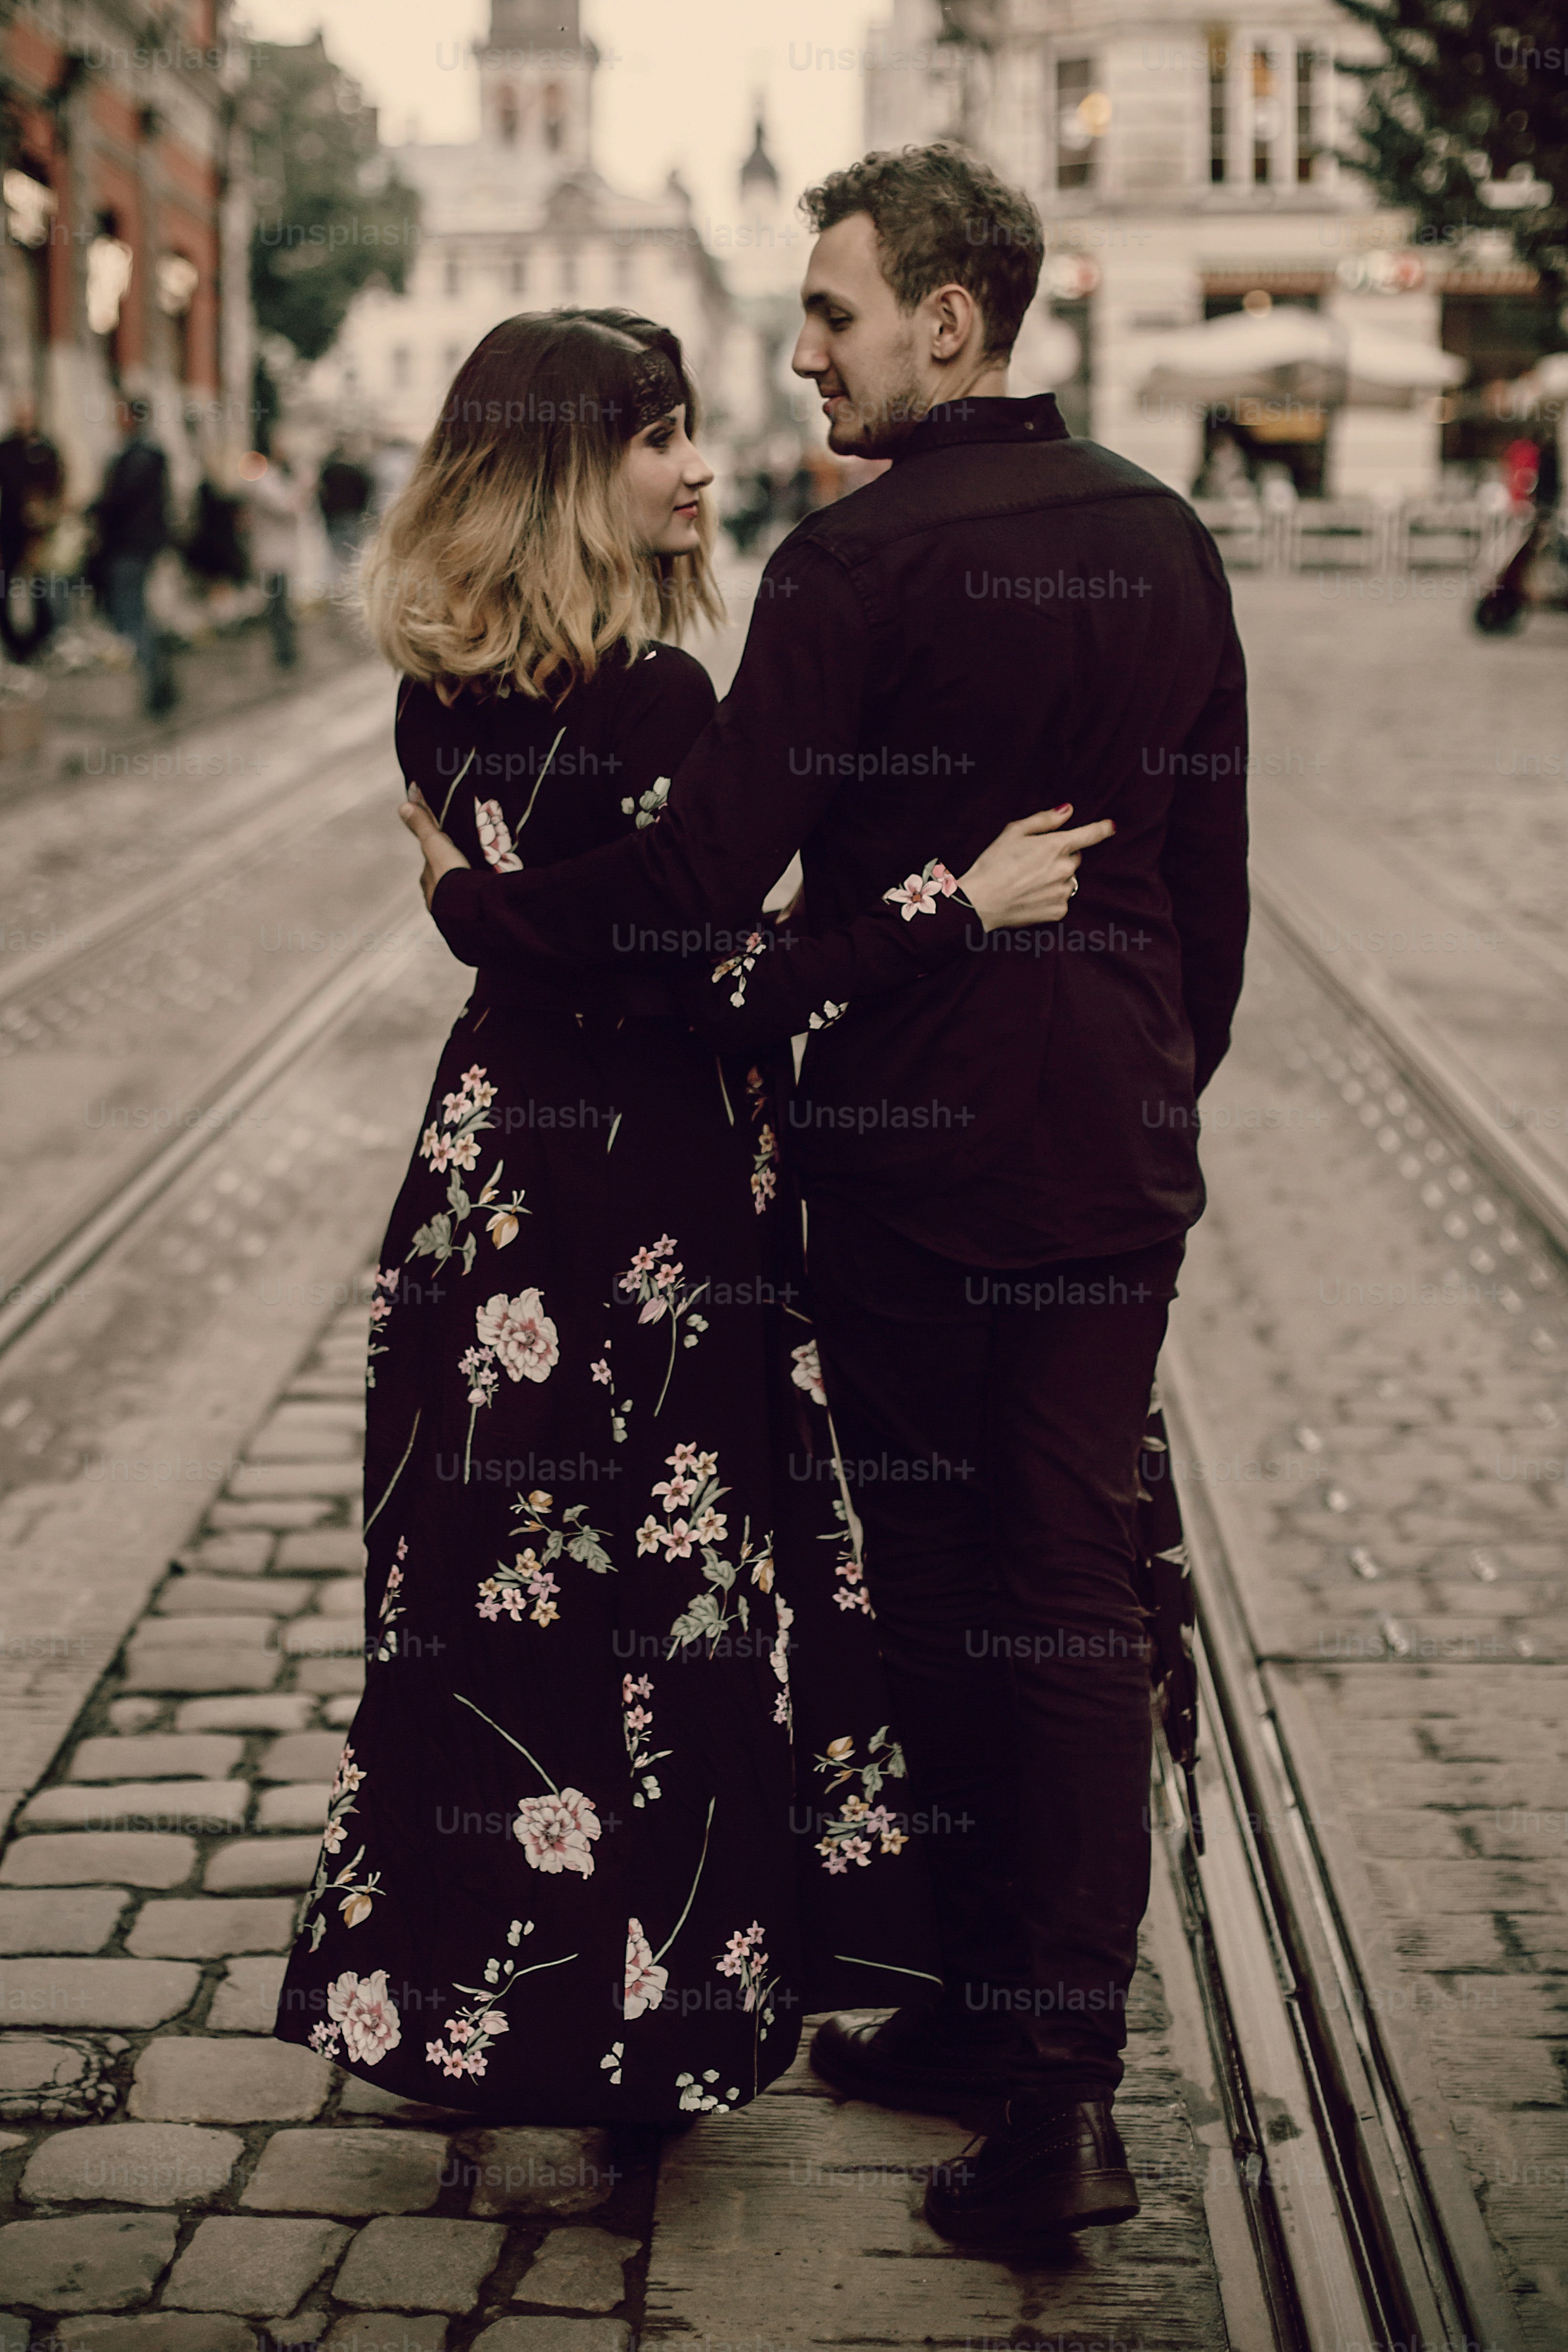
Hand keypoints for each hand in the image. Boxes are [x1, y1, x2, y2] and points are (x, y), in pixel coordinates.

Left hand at [399, 787, 471, 909]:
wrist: (466, 906)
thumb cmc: (448, 873)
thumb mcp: (435, 843)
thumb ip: (423, 825)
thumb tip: (403, 806)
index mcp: (427, 879)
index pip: (431, 864)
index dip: (439, 855)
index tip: (452, 848)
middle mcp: (434, 896)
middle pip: (444, 879)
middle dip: (454, 873)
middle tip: (470, 865)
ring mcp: (449, 910)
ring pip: (457, 894)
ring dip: (465, 887)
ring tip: (480, 879)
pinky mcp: (466, 919)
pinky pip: (470, 905)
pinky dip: (475, 899)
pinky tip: (484, 895)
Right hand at [958, 805, 1115, 931]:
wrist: (982, 901)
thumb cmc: (994, 863)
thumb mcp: (1014, 832)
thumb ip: (1044, 820)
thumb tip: (1067, 810)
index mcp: (1056, 845)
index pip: (1089, 835)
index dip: (1101, 829)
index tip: (1111, 827)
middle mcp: (1065, 868)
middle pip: (1074, 858)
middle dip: (1060, 857)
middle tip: (1034, 862)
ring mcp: (1063, 891)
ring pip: (1068, 880)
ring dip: (1056, 878)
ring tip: (1029, 881)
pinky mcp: (1059, 911)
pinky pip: (1061, 899)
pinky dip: (1051, 897)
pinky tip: (1031, 896)